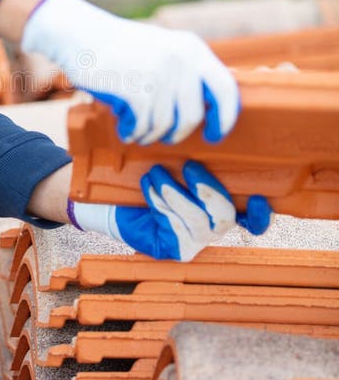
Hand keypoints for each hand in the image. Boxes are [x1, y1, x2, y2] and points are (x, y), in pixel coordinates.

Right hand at [21, 0, 238, 144]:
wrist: (81, 35)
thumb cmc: (122, 48)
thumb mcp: (164, 49)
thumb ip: (187, 72)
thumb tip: (209, 109)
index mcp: (192, 48)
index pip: (226, 88)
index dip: (226, 117)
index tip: (215, 134)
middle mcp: (180, 60)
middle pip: (193, 115)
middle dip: (179, 133)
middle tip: (168, 137)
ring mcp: (158, 74)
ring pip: (166, 125)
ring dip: (151, 134)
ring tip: (139, 130)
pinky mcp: (135, 90)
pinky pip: (143, 126)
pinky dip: (134, 132)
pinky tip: (125, 127)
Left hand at [68, 161, 271, 260]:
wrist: (119, 201)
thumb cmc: (155, 179)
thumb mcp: (178, 168)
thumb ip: (200, 161)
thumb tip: (212, 130)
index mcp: (223, 208)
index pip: (254, 220)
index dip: (260, 215)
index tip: (256, 198)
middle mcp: (214, 228)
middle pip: (224, 216)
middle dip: (208, 189)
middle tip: (189, 166)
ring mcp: (195, 242)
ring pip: (196, 219)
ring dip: (175, 193)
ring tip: (156, 172)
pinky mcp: (175, 249)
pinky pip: (172, 225)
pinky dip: (159, 202)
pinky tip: (148, 184)